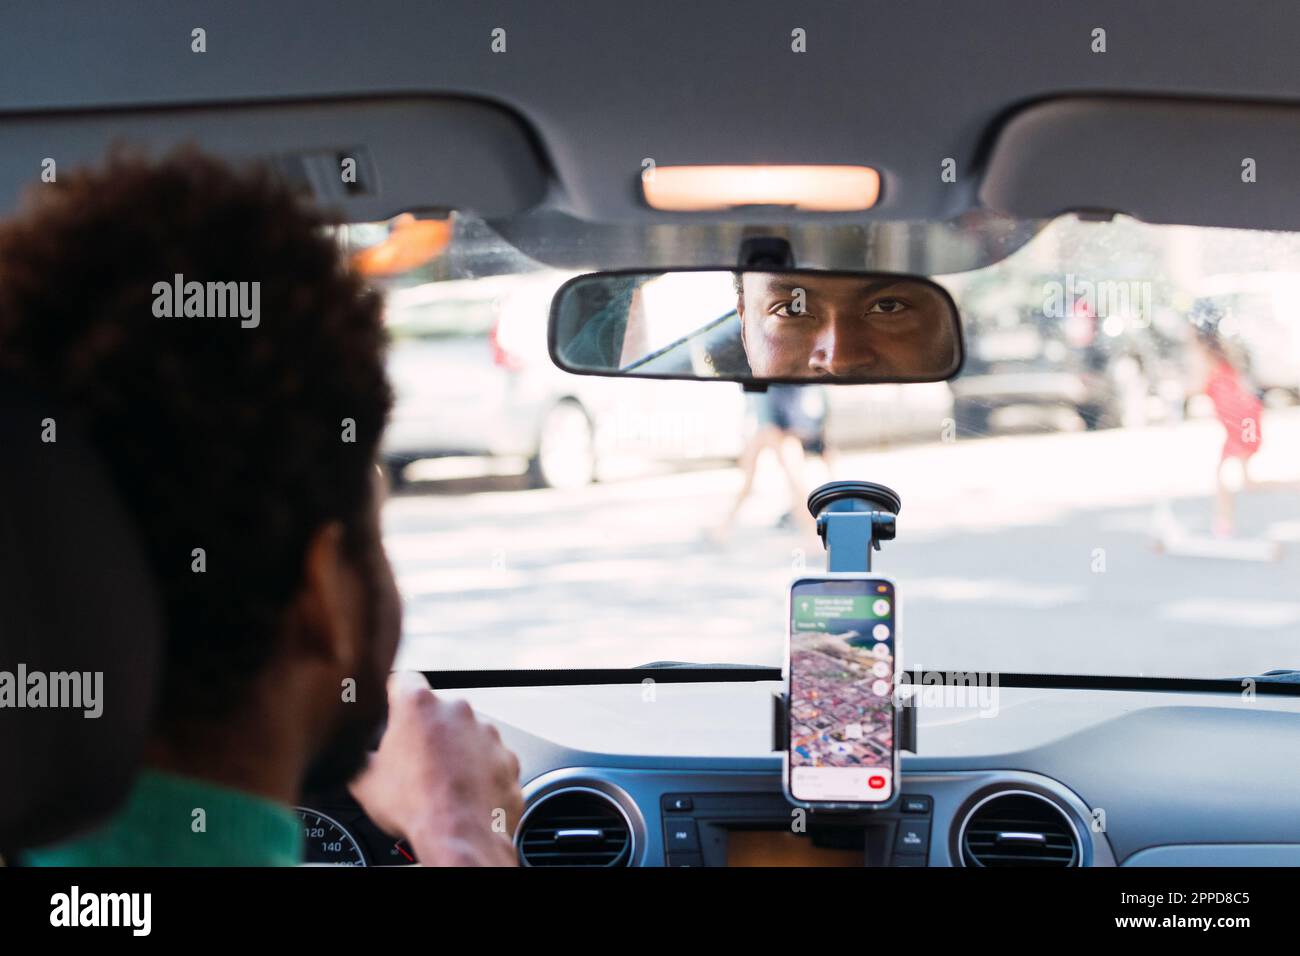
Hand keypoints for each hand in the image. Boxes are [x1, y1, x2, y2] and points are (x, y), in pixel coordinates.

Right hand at [349, 671, 522, 865]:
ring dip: (455, 750)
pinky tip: (464, 791)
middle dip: (426, 731)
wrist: (460, 837)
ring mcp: (487, 732)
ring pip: (466, 733)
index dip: (394, 696)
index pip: (403, 680)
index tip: (392, 709)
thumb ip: (359, 753)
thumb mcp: (365, 780)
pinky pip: (489, 757)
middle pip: (436, 710)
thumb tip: (354, 752)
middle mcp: (457, 710)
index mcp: (419, 706)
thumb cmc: (415, 808)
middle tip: (415, 761)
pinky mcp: (507, 755)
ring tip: (441, 781)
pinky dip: (479, 770)